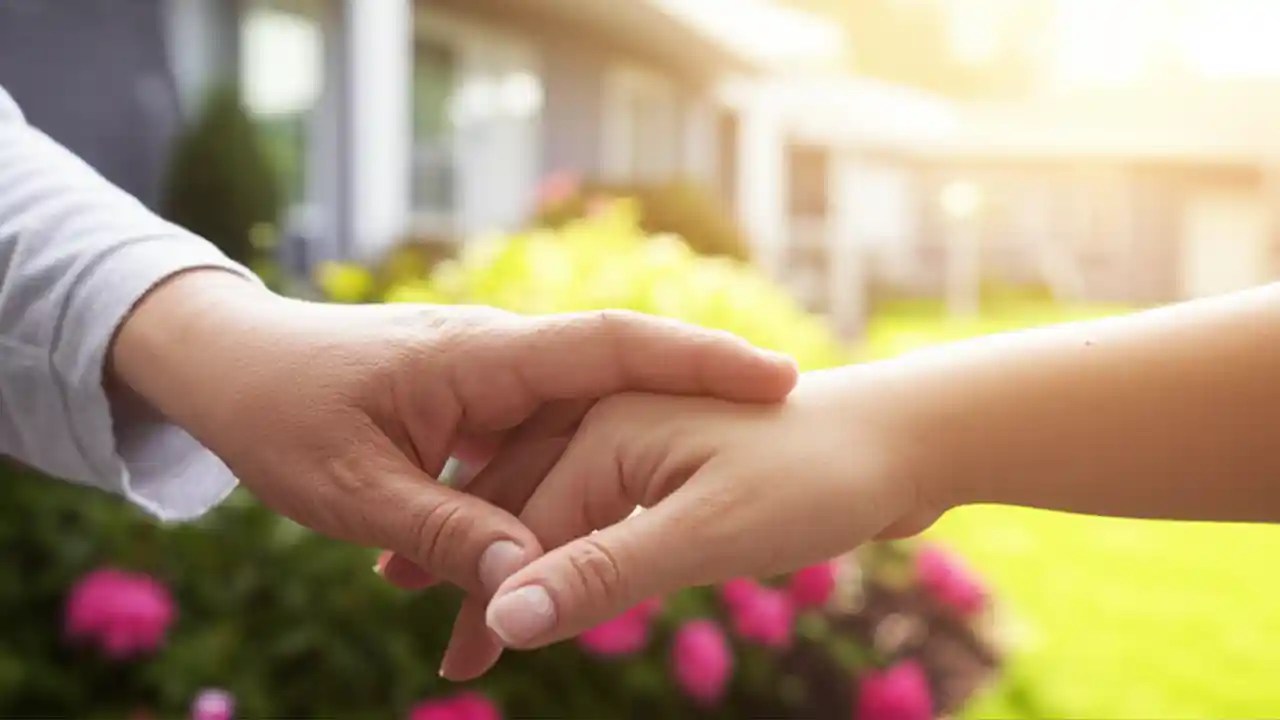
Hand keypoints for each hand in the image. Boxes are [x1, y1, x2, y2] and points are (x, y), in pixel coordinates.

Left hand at [110, 270, 798, 670]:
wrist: (225, 364)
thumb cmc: (279, 414)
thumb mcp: (351, 490)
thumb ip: (446, 535)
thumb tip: (528, 589)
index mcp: (482, 356)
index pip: (612, 341)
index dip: (700, 355)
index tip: (776, 376)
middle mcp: (500, 356)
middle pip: (619, 374)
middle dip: (698, 392)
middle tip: (776, 424)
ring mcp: (489, 378)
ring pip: (582, 417)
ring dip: (637, 450)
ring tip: (709, 496)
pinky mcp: (474, 403)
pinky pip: (543, 437)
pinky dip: (574, 477)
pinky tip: (588, 525)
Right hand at [474, 368, 945, 650]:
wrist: (906, 439)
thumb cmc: (816, 479)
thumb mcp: (706, 535)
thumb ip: (603, 572)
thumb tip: (504, 617)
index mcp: (607, 427)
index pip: (522, 527)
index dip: (488, 599)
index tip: (459, 664)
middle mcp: (613, 421)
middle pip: (525, 508)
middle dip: (487, 579)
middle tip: (457, 654)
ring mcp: (644, 437)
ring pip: (560, 507)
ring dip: (524, 564)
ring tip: (487, 620)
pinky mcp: (674, 460)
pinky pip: (602, 507)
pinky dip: (575, 550)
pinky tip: (564, 579)